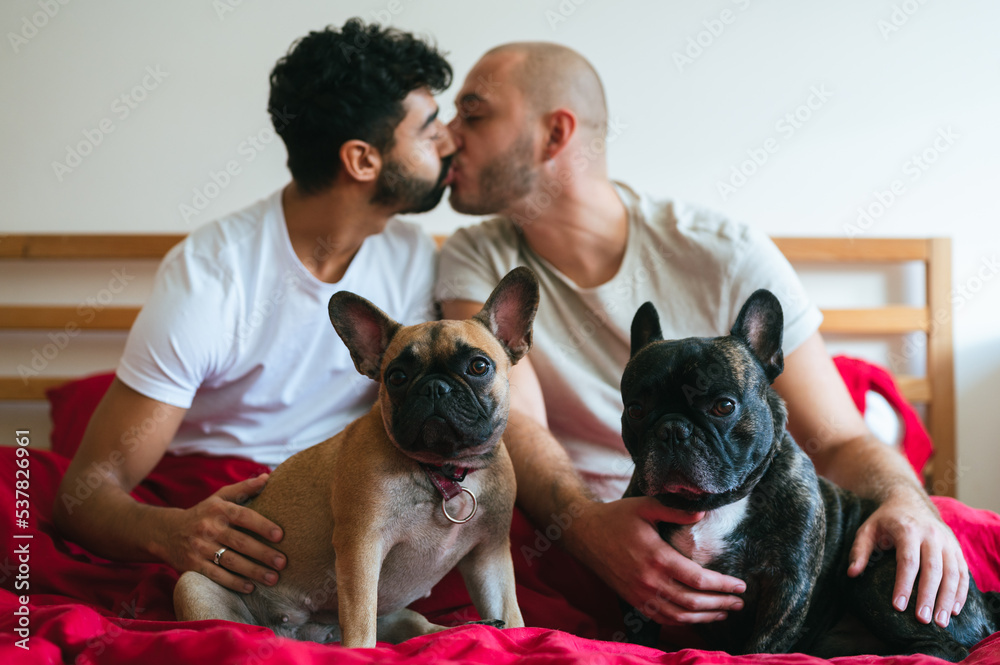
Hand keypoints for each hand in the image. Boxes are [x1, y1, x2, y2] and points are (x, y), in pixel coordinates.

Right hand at [157, 473, 285, 592]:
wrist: (166, 532)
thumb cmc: (204, 513)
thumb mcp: (220, 497)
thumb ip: (244, 488)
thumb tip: (268, 478)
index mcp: (218, 509)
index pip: (243, 516)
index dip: (262, 525)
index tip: (281, 535)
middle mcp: (208, 528)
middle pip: (240, 542)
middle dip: (263, 553)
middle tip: (282, 562)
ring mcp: (199, 548)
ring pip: (231, 561)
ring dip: (253, 571)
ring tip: (273, 578)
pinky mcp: (192, 565)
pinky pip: (216, 576)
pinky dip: (234, 582)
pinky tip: (250, 587)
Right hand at [568, 496, 745, 624]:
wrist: (584, 533)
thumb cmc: (617, 516)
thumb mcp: (645, 506)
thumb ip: (675, 510)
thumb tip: (703, 513)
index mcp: (656, 557)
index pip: (698, 579)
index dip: (723, 585)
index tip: (741, 585)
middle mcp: (649, 580)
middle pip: (693, 602)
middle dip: (721, 604)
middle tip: (740, 602)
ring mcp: (640, 594)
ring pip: (679, 615)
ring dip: (705, 617)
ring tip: (724, 612)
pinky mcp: (633, 600)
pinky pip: (662, 618)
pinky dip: (683, 622)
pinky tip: (697, 618)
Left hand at [847, 497, 968, 627]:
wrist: (910, 501)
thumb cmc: (886, 520)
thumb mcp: (868, 530)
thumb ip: (859, 551)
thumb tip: (852, 574)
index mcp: (908, 529)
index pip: (908, 561)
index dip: (904, 584)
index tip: (898, 606)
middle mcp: (931, 535)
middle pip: (933, 569)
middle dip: (928, 596)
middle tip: (922, 620)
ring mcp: (947, 541)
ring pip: (952, 573)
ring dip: (948, 599)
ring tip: (940, 621)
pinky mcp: (957, 548)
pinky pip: (963, 572)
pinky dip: (961, 592)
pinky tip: (954, 610)